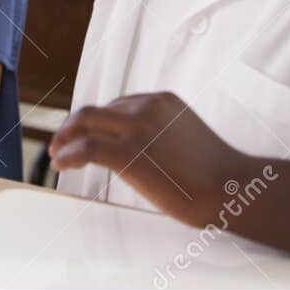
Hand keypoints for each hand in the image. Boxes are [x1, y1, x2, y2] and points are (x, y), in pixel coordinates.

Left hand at [48, 91, 252, 226]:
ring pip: (85, 123)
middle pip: (96, 111)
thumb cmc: (216, 174)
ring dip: (65, 138)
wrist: (233, 189)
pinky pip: (86, 148)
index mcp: (161, 100)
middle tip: (62, 143)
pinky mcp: (129, 153)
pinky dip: (68, 154)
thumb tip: (140, 150)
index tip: (86, 135)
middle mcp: (146, 106)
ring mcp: (136, 128)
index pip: (116, 105)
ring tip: (56, 153)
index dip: (96, 122)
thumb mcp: (185, 137)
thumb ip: (160, 133)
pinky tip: (60, 163)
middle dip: (74, 126)